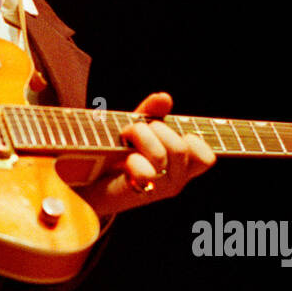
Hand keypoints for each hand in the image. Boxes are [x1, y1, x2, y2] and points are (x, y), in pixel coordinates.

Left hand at [80, 92, 215, 216]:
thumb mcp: (136, 127)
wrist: (85, 180)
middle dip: (156, 129)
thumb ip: (151, 112)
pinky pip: (146, 173)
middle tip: (134, 130)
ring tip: (124, 137)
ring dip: (140, 136)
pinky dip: (134, 161)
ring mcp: (157, 189)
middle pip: (180, 148)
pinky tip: (125, 160)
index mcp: (180, 166)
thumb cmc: (113, 152)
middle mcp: (174, 180)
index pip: (206, 158)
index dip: (194, 141)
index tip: (169, 133)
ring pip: (162, 155)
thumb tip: (165, 97)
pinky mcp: (137, 192)